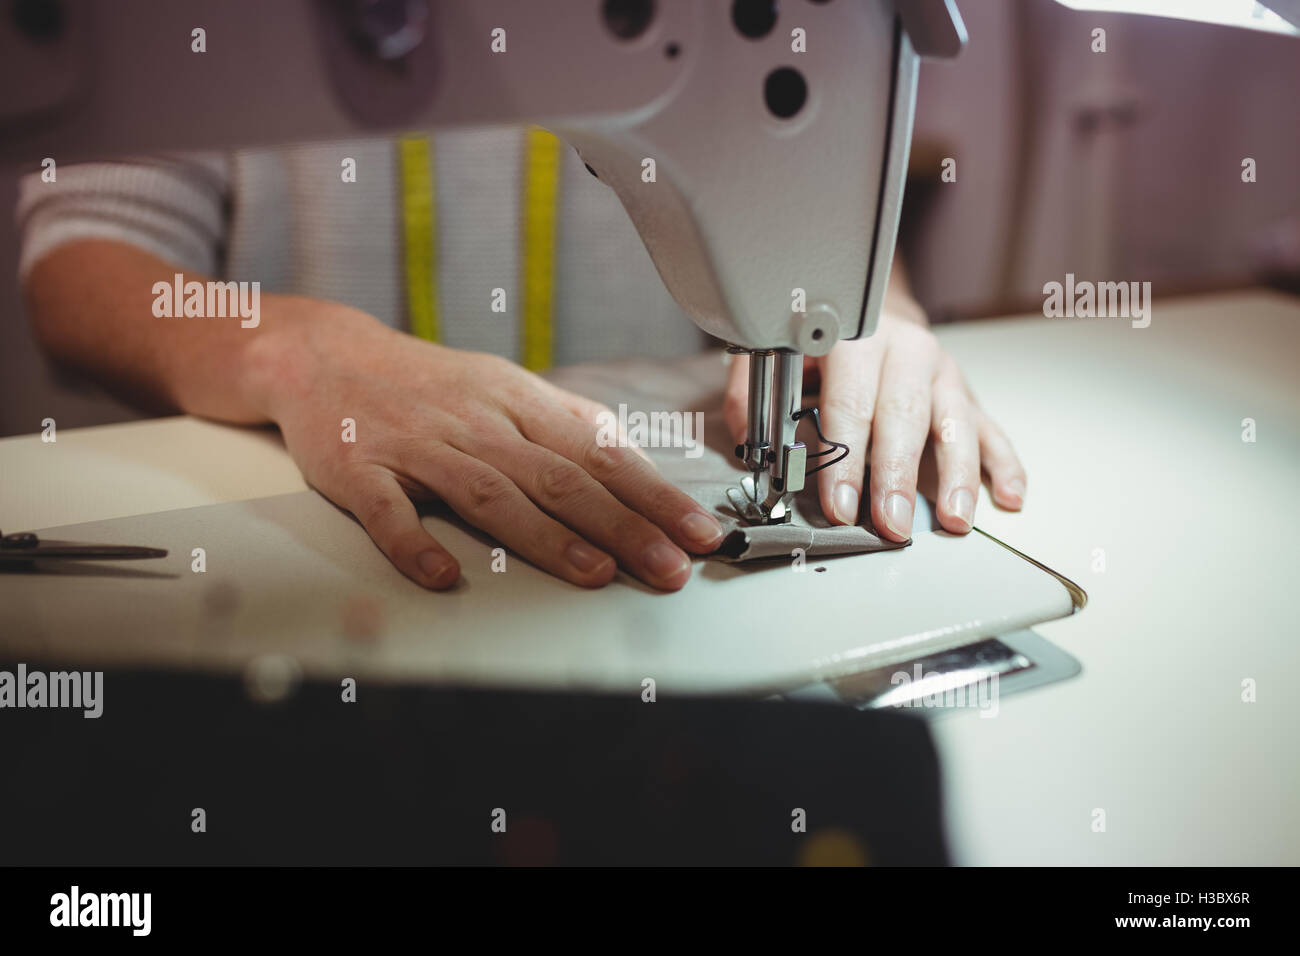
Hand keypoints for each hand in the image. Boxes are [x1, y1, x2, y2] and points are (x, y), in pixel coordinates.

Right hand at [247, 302, 723, 589]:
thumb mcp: (507, 392)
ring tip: (593, 573)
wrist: (329, 354)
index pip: (602, 452)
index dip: (655, 495)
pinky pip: (388, 510)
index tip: (699, 532)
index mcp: (520, 403)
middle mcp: (479, 423)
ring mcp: (419, 446)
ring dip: (546, 537)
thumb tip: (640, 476)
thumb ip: (566, 435)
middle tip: (670, 566)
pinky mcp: (361, 469)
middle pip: (561, 478)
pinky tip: (443, 574)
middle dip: (624, 525)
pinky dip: (414, 543)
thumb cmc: (431, 385)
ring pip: (491, 493)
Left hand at [722, 309, 1025, 539]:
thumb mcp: (774, 352)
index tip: (840, 505)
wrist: (870, 306)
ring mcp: (943, 371)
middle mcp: (907, 351)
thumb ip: (755, 394)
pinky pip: (990, 427)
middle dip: (898, 476)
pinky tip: (1009, 495)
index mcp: (857, 337)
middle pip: (906, 418)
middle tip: (892, 524)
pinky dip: (1004, 463)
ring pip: (956, 423)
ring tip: (954, 520)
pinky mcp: (966, 391)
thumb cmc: (820, 340)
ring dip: (958, 476)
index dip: (844, 459)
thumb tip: (750, 441)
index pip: (851, 404)